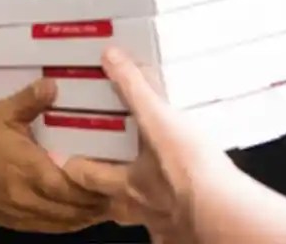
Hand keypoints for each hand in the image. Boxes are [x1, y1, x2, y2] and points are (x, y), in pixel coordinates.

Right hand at [0, 78, 110, 232]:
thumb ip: (30, 101)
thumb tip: (55, 84)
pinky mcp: (11, 222)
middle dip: (99, 200)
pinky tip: (77, 213)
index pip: (76, 185)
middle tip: (119, 185)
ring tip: (104, 200)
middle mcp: (30, 199)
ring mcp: (20, 214)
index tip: (119, 171)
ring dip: (86, 214)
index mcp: (31, 171)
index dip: (99, 182)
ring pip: (65, 223)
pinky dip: (67, 223)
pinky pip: (48, 228)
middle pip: (76, 209)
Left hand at [61, 48, 244, 242]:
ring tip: (151, 193)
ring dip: (144, 208)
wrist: (225, 215)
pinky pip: (174, 231)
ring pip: (143, 219)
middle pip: (111, 203)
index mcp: (125, 183)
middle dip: (107, 191)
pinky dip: (177, 223)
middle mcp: (139, 209)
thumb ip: (134, 88)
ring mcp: (163, 226)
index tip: (61, 156)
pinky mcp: (188, 235)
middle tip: (109, 173)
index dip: (71, 164)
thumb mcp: (160, 119)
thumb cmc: (189, 171)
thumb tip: (111, 59)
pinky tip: (185, 214)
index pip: (85, 174)